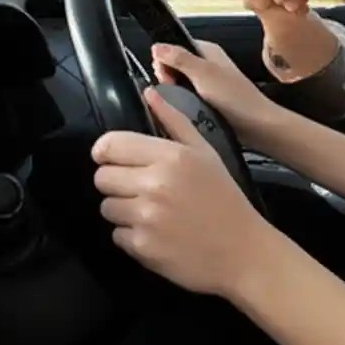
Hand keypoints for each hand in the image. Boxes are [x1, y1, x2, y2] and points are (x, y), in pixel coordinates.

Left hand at [92, 86, 276, 296]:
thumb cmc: (224, 199)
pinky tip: (156, 234)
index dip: (107, 153)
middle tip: (141, 190)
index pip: (109, 146)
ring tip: (152, 213)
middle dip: (117, 183)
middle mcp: (154, 184)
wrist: (242, 252)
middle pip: (101, 178)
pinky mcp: (141, 247)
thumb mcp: (205, 153)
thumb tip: (149, 92)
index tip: (116, 161)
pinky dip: (131, 236)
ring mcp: (146, 217)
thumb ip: (175, 120)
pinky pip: (117, 235)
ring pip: (106, 207)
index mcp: (170, 156)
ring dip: (123, 210)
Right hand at [151, 40, 275, 136]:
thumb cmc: (236, 99)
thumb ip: (179, 58)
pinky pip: (188, 98)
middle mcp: (207, 64)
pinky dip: (184, 104)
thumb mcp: (204, 74)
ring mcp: (208, 83)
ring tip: (181, 103)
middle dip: (168, 78)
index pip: (174, 47)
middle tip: (173, 89)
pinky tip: (186, 111)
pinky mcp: (209, 100)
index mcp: (207, 51)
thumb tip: (156, 47)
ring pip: (179, 84)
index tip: (164, 74)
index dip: (164, 60)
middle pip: (174, 66)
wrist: (257, 126)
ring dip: (175, 93)